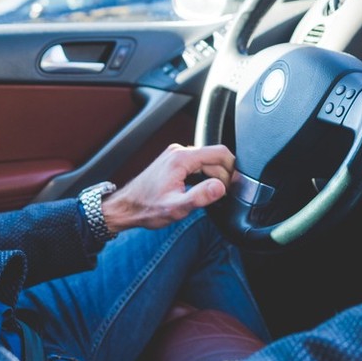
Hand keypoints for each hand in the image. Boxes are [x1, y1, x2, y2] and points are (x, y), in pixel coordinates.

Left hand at [99, 143, 234, 232]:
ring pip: (206, 160)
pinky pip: (197, 164)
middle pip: (214, 156)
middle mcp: (179, 152)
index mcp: (182, 158)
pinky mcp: (174, 162)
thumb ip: (200, 196)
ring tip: (214, 195)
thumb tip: (220, 187)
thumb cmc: (146, 208)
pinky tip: (203, 190)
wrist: (126, 207)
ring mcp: (175, 155)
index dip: (232, 169)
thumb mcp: (176, 207)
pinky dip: (205, 175)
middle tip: (224, 195)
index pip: (220, 153)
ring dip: (215, 176)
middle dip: (224, 174)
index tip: (235, 186)